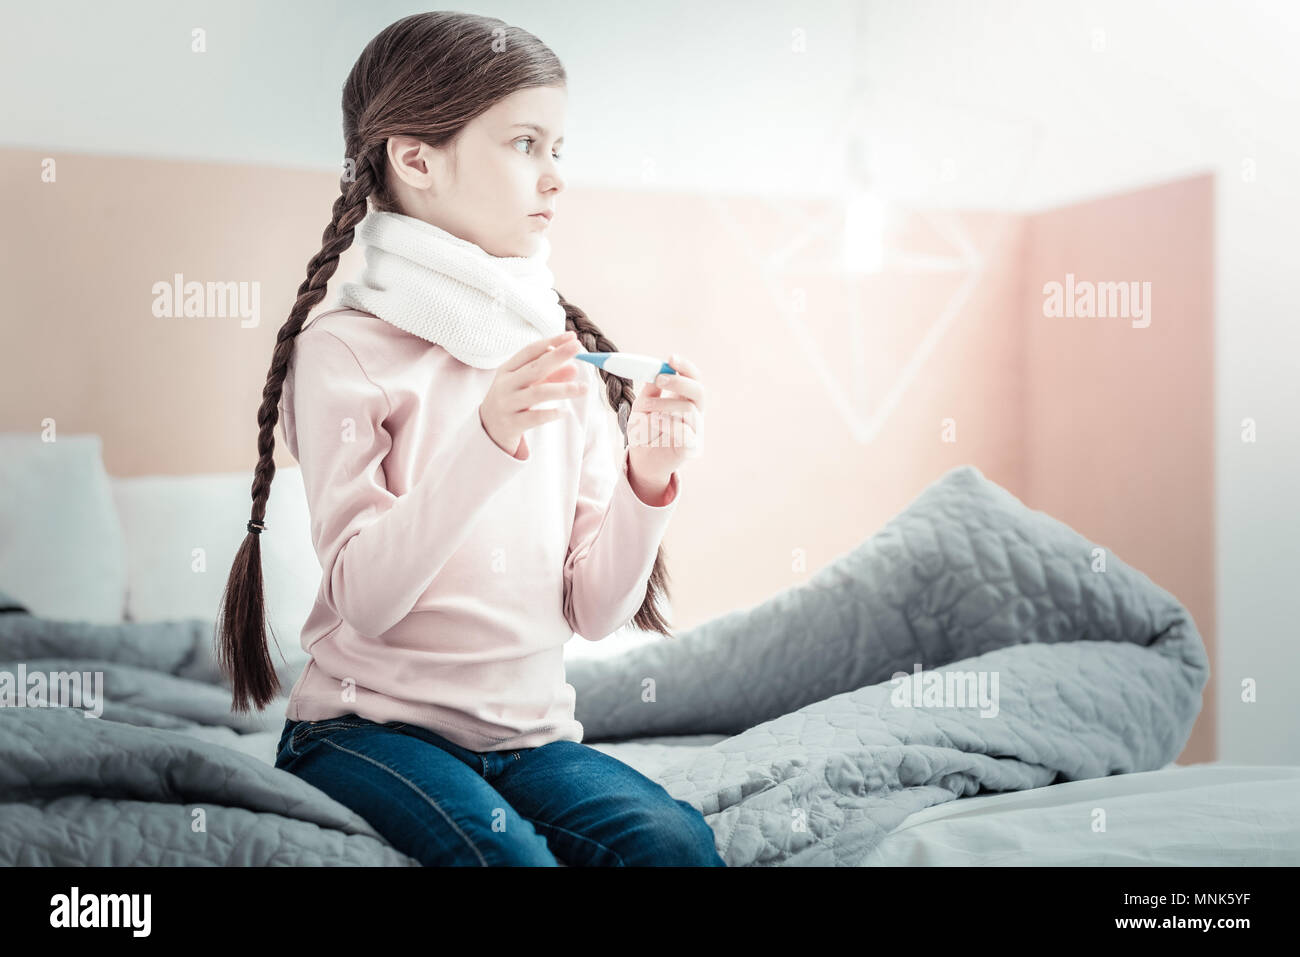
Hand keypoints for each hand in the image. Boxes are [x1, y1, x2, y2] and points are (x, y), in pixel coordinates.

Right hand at [479, 331, 587, 456]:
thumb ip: (549, 376)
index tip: (571, 336)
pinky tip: (565, 412)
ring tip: (583, 388)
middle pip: (534, 368)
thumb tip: (574, 367)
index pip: (530, 351)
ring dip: (562, 389)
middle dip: (557, 356)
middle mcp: (505, 384)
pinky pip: (534, 418)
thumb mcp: (526, 385)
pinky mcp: (511, 424)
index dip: (551, 342)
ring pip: (537, 393)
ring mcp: (507, 404)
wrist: (487, 429)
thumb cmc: (511, 400)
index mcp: (508, 370)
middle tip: (578, 348)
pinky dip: (551, 414)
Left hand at [627, 352, 703, 492]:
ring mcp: (695, 430)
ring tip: (644, 411)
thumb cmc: (645, 429)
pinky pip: (685, 432)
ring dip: (663, 406)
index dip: (685, 367)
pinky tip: (653, 423)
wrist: (642, 459)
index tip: (671, 358)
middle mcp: (695, 412)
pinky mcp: (691, 446)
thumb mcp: (642, 404)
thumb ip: (651, 389)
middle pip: (698, 391)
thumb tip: (656, 369)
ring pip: (688, 410)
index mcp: (685, 398)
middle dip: (679, 382)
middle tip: (659, 378)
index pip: (693, 378)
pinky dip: (667, 424)